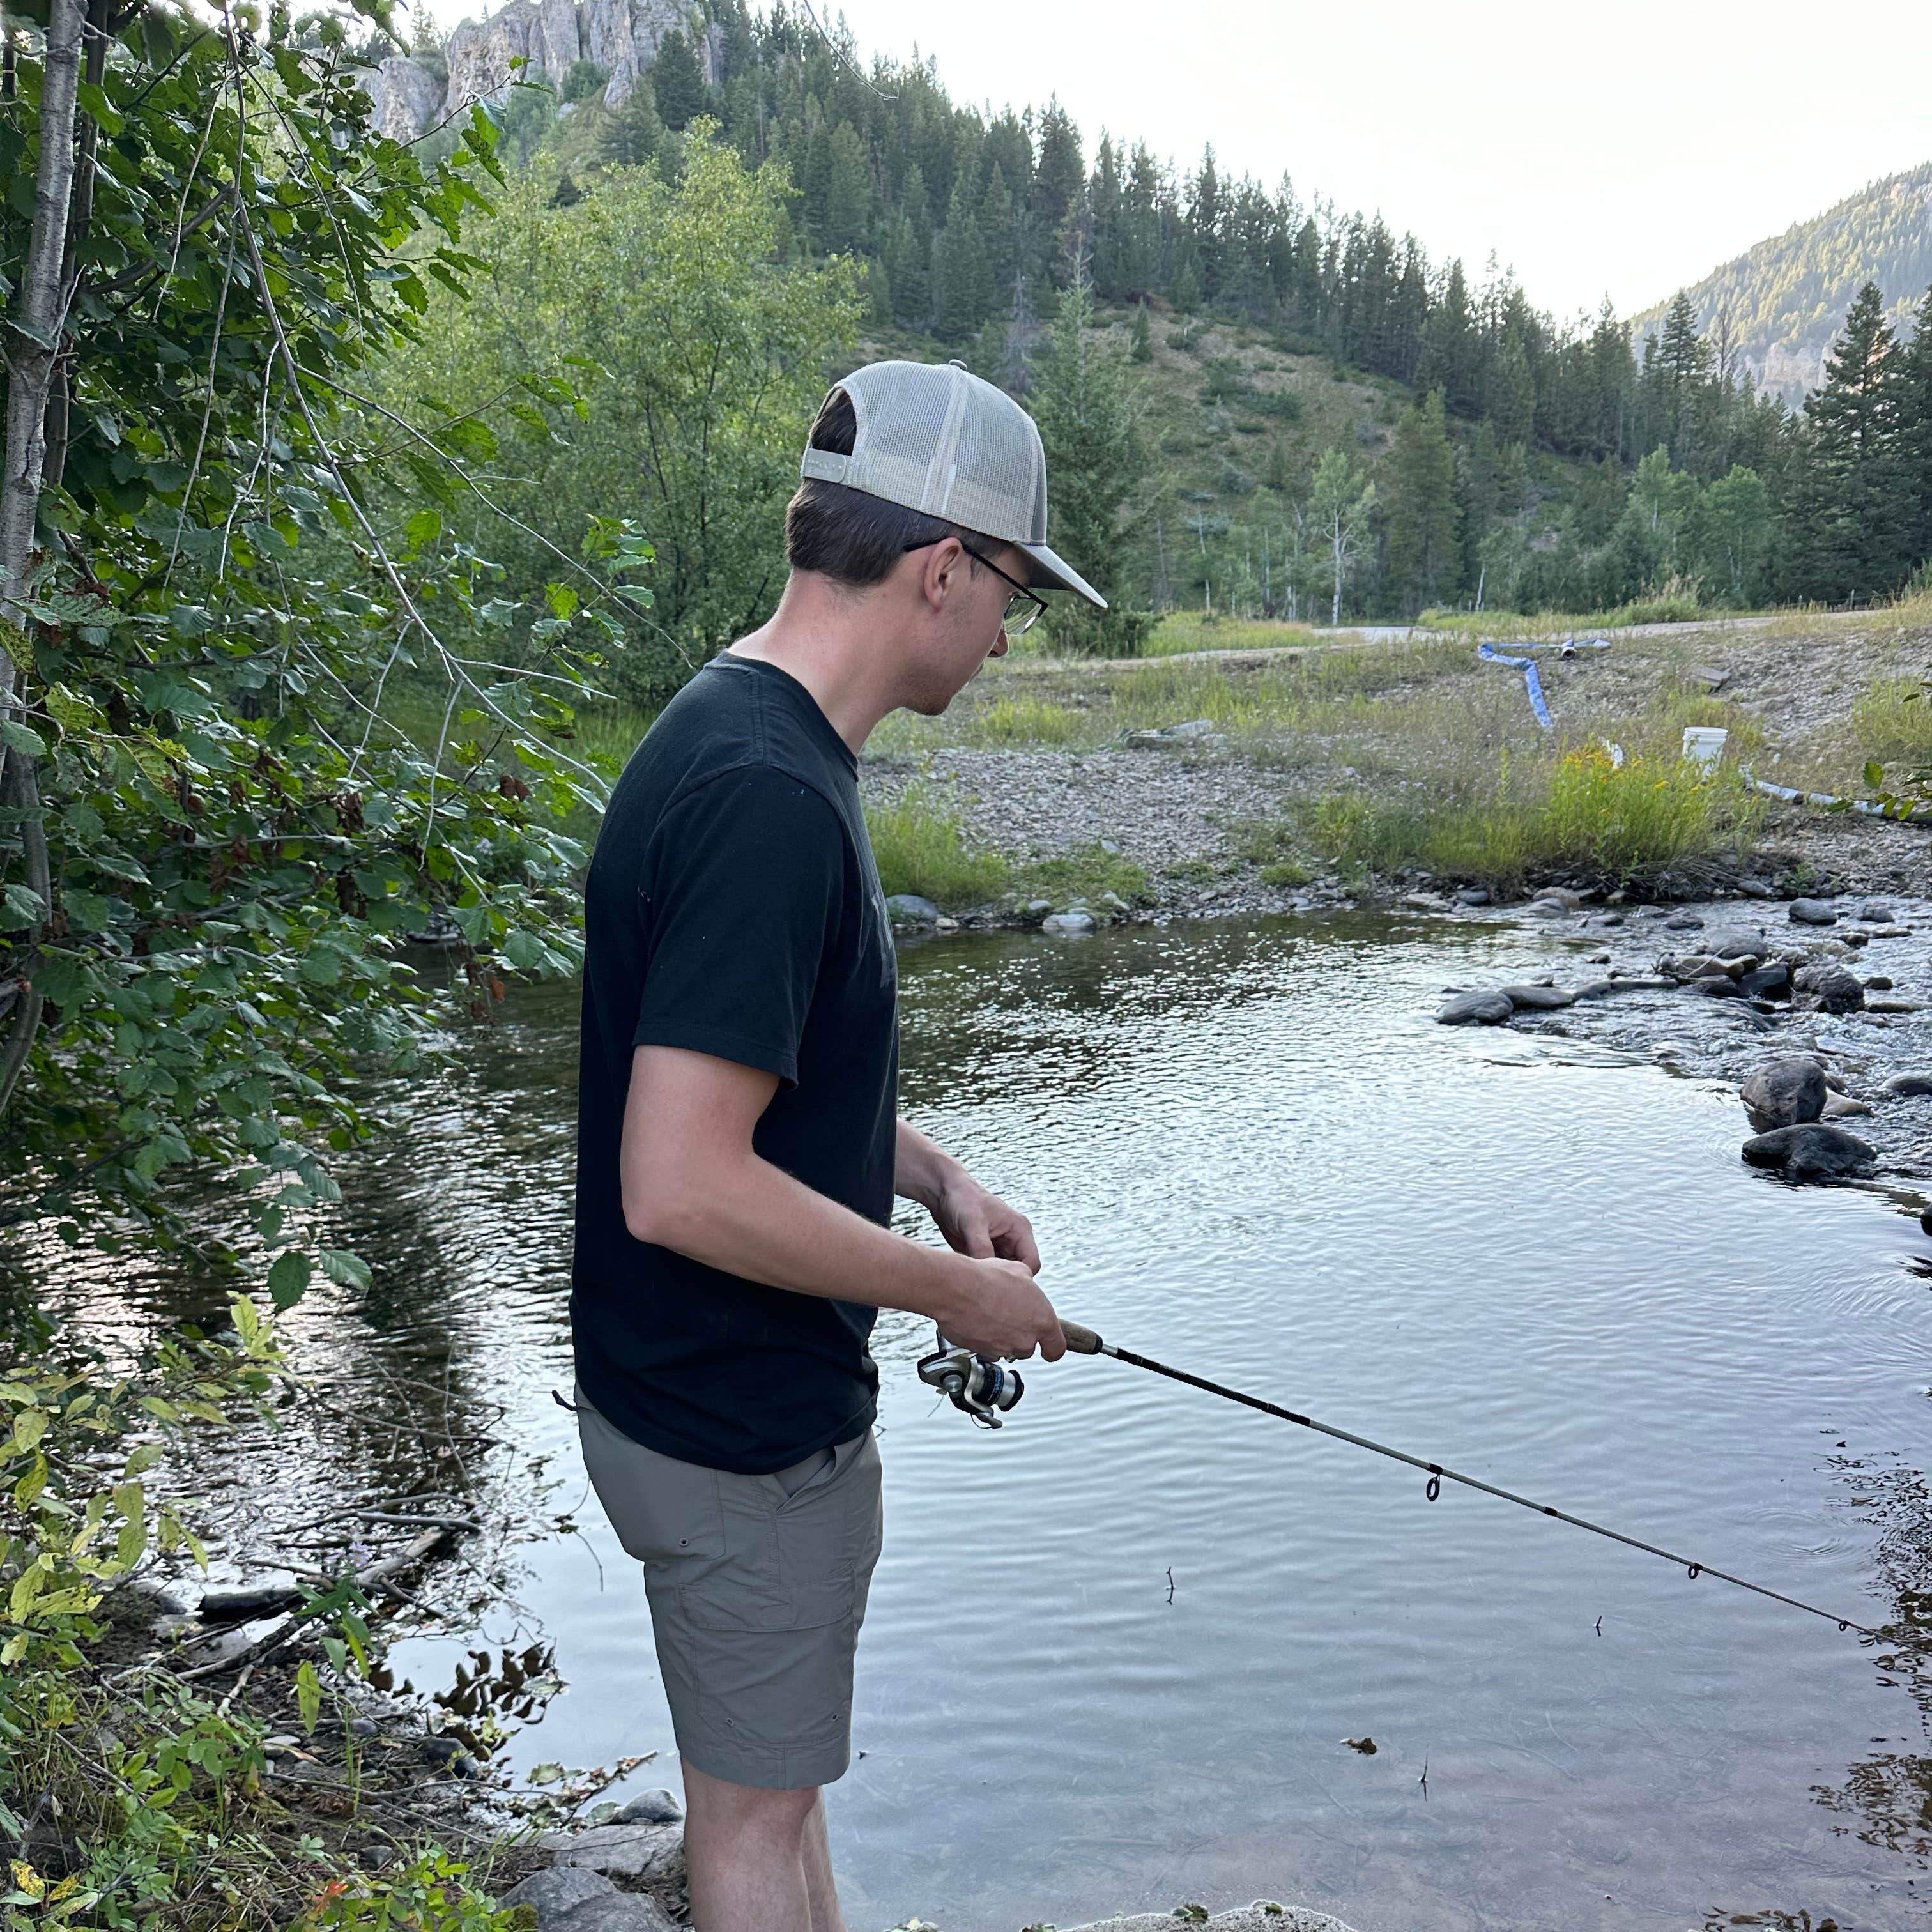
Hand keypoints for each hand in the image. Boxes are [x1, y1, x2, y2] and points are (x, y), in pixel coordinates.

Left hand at [930, 1173, 1041, 1273]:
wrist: (942, 1192)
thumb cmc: (962, 1199)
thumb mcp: (972, 1224)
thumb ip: (982, 1249)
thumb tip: (989, 1276)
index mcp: (1019, 1229)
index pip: (1032, 1262)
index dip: (1020, 1276)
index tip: (996, 1283)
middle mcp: (1013, 1240)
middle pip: (1018, 1270)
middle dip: (1004, 1279)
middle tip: (983, 1285)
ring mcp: (998, 1247)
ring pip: (1002, 1273)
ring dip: (991, 1278)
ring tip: (974, 1279)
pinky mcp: (983, 1252)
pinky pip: (988, 1270)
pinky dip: (981, 1275)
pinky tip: (968, 1275)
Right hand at [937, 1256, 1065, 1361]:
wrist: (957, 1289)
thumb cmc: (987, 1279)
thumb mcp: (1019, 1270)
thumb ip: (1029, 1284)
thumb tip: (1025, 1283)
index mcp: (1042, 1320)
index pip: (1056, 1348)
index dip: (1052, 1349)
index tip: (1048, 1349)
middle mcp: (1025, 1339)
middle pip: (1028, 1347)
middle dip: (1020, 1335)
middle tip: (1008, 1315)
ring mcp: (1003, 1348)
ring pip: (1006, 1348)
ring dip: (1001, 1336)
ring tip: (989, 1313)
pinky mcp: (982, 1352)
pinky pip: (986, 1348)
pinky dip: (983, 1338)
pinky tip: (977, 1319)